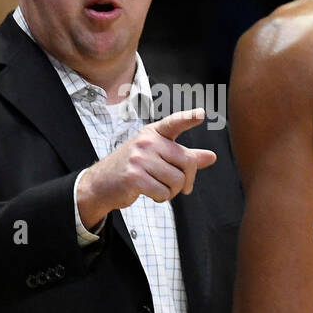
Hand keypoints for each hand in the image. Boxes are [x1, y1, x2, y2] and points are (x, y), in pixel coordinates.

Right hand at [76, 109, 217, 229]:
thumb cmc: (134, 168)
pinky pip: (163, 192)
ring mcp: (139, 158)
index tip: (201, 114)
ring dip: (172, 192)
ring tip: (158, 188)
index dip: (189, 118)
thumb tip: (211, 157)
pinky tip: (150, 193)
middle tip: (179, 187)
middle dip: (186, 180)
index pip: (174, 123)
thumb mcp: (158, 157)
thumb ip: (184, 157)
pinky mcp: (134, 176)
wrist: (101, 183)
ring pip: (177, 180)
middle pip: (187, 162)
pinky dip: (161, 198)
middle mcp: (147, 141)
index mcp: (154, 133)